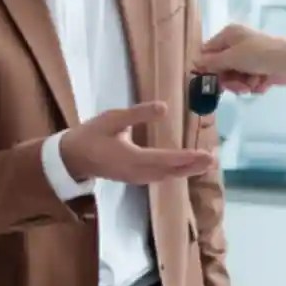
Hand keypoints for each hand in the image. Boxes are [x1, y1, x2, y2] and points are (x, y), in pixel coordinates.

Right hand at [59, 101, 214, 183]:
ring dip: (186, 170)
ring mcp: (136, 178)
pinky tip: (185, 166)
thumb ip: (138, 114)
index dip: (187, 157)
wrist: (72, 157)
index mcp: (132, 158)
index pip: (166, 159)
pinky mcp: (135, 177)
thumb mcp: (113, 119)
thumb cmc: (91, 135)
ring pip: (167, 176)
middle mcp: (137, 173)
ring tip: (205, 162)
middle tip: (213, 159)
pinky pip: (160, 177)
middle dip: (192, 166)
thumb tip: (164, 107)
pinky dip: (175, 171)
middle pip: (171, 172)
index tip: (205, 154)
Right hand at [194, 24, 285, 95]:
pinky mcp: (260, 70)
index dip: (207, 67)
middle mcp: (238, 45)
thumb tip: (193, 61)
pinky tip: (263, 83)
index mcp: (229, 35)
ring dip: (243, 84)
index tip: (209, 81)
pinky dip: (255, 85)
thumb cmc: (260, 55)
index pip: (208, 51)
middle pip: (222, 68)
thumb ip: (212, 61)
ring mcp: (250, 58)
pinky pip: (249, 82)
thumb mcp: (232, 57)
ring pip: (235, 77)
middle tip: (238, 86)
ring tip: (253, 84)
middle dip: (230, 80)